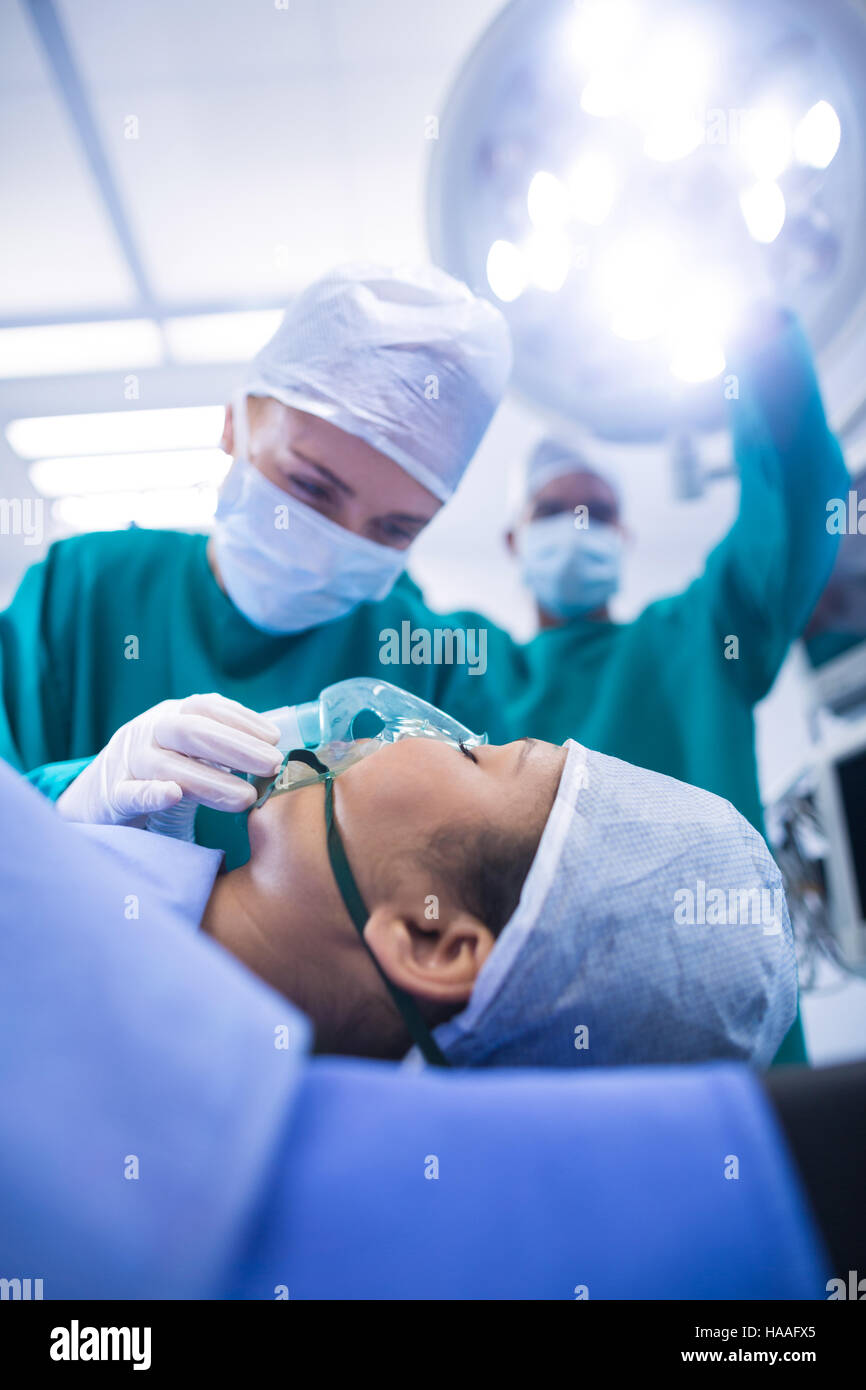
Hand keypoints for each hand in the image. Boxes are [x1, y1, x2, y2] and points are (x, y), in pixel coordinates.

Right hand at [57, 694, 283, 826]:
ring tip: (247, 798)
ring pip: (167, 766)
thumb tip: (273, 748)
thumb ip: (221, 743)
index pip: (207, 707)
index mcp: (171, 715)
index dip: (242, 719)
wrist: (100, 792)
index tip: (274, 738)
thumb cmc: (160, 767)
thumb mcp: (187, 747)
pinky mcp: (112, 795)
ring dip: (209, 780)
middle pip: (191, 731)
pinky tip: (173, 795)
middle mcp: (149, 731)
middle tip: (271, 764)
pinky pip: (130, 792)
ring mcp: (128, 761)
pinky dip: (151, 793)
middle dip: (236, 746)